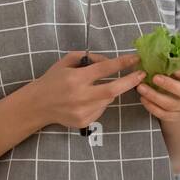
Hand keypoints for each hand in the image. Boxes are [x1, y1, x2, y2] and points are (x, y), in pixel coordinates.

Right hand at [26, 51, 144, 128]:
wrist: (37, 105)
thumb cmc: (53, 80)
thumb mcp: (66, 61)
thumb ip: (89, 58)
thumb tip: (109, 61)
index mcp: (76, 78)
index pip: (105, 69)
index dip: (122, 63)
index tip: (135, 59)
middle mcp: (80, 96)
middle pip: (113, 90)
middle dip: (130, 82)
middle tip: (142, 75)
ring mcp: (82, 111)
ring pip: (108, 100)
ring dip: (110, 92)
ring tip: (95, 88)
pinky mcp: (84, 122)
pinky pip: (101, 109)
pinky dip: (101, 102)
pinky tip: (87, 100)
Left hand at [135, 64, 179, 122]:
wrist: (177, 98)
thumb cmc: (174, 76)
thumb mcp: (176, 66)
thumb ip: (171, 59)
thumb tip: (157, 50)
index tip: (176, 70)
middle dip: (170, 85)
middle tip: (154, 77)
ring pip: (172, 104)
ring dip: (154, 96)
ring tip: (141, 87)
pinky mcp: (175, 116)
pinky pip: (164, 114)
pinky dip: (151, 107)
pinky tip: (143, 98)